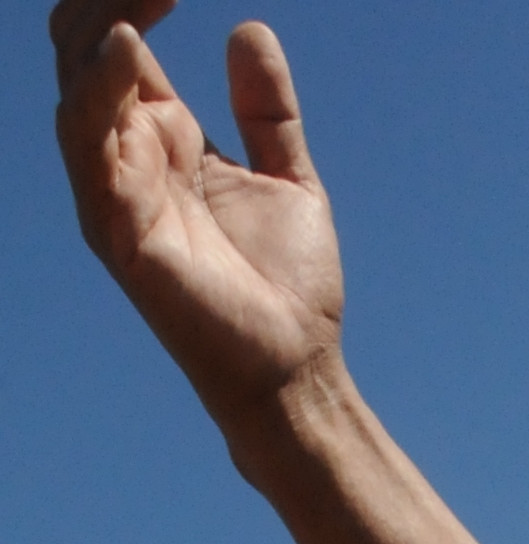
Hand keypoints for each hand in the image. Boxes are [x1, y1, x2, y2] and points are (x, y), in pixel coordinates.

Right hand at [53, 8, 342, 422]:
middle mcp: (129, 156)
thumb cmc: (289, 288)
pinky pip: (87, 142)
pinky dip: (101, 88)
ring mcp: (116, 190)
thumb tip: (249, 28)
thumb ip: (265, 108)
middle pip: (87, 48)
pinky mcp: (115, 226)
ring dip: (100, 26)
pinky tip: (131, 47)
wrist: (296, 368)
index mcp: (162, 137)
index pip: (122, 41)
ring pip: (76, 83)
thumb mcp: (286, 177)